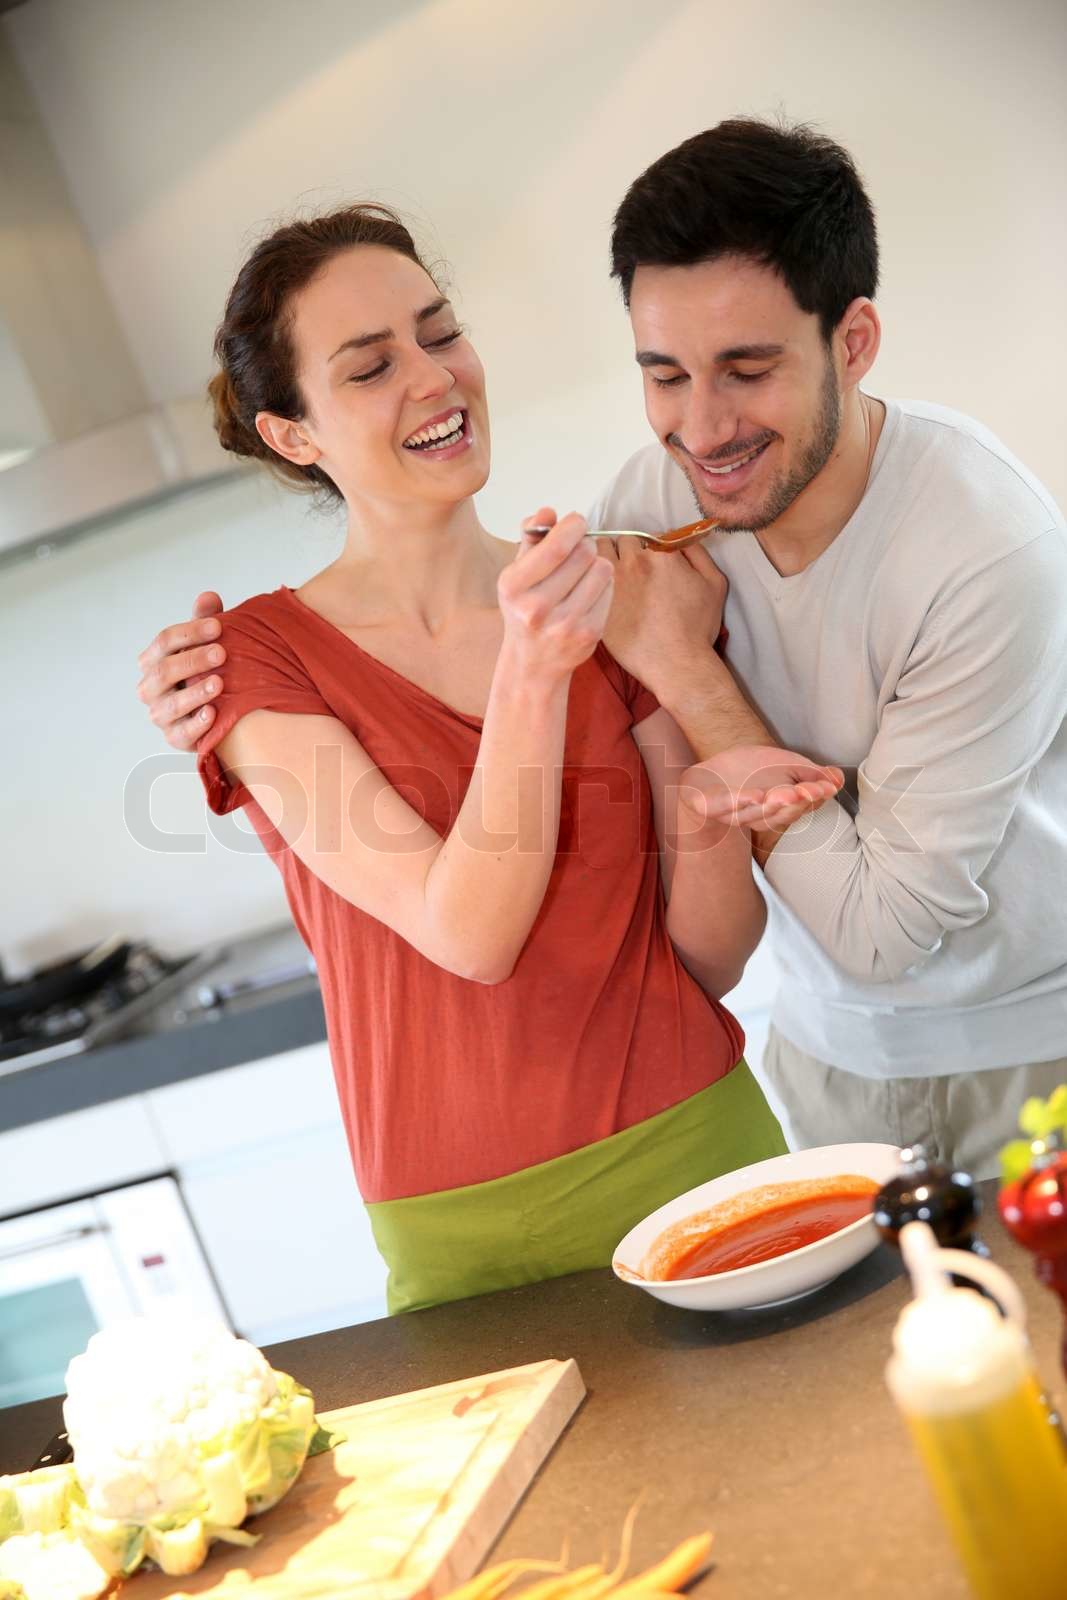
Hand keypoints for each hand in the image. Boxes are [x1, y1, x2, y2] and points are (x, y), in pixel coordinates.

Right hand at [137, 592, 226, 751]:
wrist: (216, 711)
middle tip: (221, 653)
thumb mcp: (206, 644)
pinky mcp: (174, 738)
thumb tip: (209, 596)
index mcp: (153, 660)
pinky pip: (181, 733)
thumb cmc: (206, 671)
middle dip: (193, 660)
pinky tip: (213, 713)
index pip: (164, 641)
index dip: (190, 632)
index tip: (218, 626)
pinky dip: (196, 724)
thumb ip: (206, 621)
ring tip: (219, 683)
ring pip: (170, 704)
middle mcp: (150, 688)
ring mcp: (160, 714)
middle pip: (164, 671)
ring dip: (195, 693)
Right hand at [499, 509, 613, 680]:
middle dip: (584, 543)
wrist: (534, 663)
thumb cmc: (525, 609)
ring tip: (582, 573)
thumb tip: (548, 512)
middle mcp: (537, 608)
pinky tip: (588, 592)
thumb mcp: (517, 574)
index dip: (572, 526)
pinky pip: (609, 589)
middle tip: (579, 549)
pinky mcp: (588, 633)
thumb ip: (531, 539)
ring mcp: (565, 624)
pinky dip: (602, 583)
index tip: (576, 522)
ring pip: (601, 568)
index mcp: (513, 587)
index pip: (555, 547)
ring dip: (595, 563)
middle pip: (583, 553)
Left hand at [599, 536, 725, 695]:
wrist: (676, 664)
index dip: (650, 547)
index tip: (650, 561)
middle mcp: (634, 563)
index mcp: (662, 554)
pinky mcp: (598, 603)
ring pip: (598, 554)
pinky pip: (586, 580)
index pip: (648, 535)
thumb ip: (697, 552)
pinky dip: (590, 580)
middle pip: (622, 540)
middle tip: (631, 568)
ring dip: (603, 558)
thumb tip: (680, 538)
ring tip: (610, 574)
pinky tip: (595, 591)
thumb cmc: (698, 627)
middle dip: (626, 550)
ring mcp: (612, 583)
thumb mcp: (714, 583)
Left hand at [678, 745, 844, 834]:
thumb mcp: (784, 765)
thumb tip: (838, 777)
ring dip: (773, 804)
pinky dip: (738, 803)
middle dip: (797, 801)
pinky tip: (754, 795)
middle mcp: (759, 815)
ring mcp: (734, 814)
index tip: (828, 786)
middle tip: (811, 790)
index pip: (801, 805)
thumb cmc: (748, 773)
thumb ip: (810, 773)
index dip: (814, 797)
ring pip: (756, 813)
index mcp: (779, 808)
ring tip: (789, 793)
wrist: (706, 776)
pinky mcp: (710, 807)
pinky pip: (724, 808)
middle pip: (781, 813)